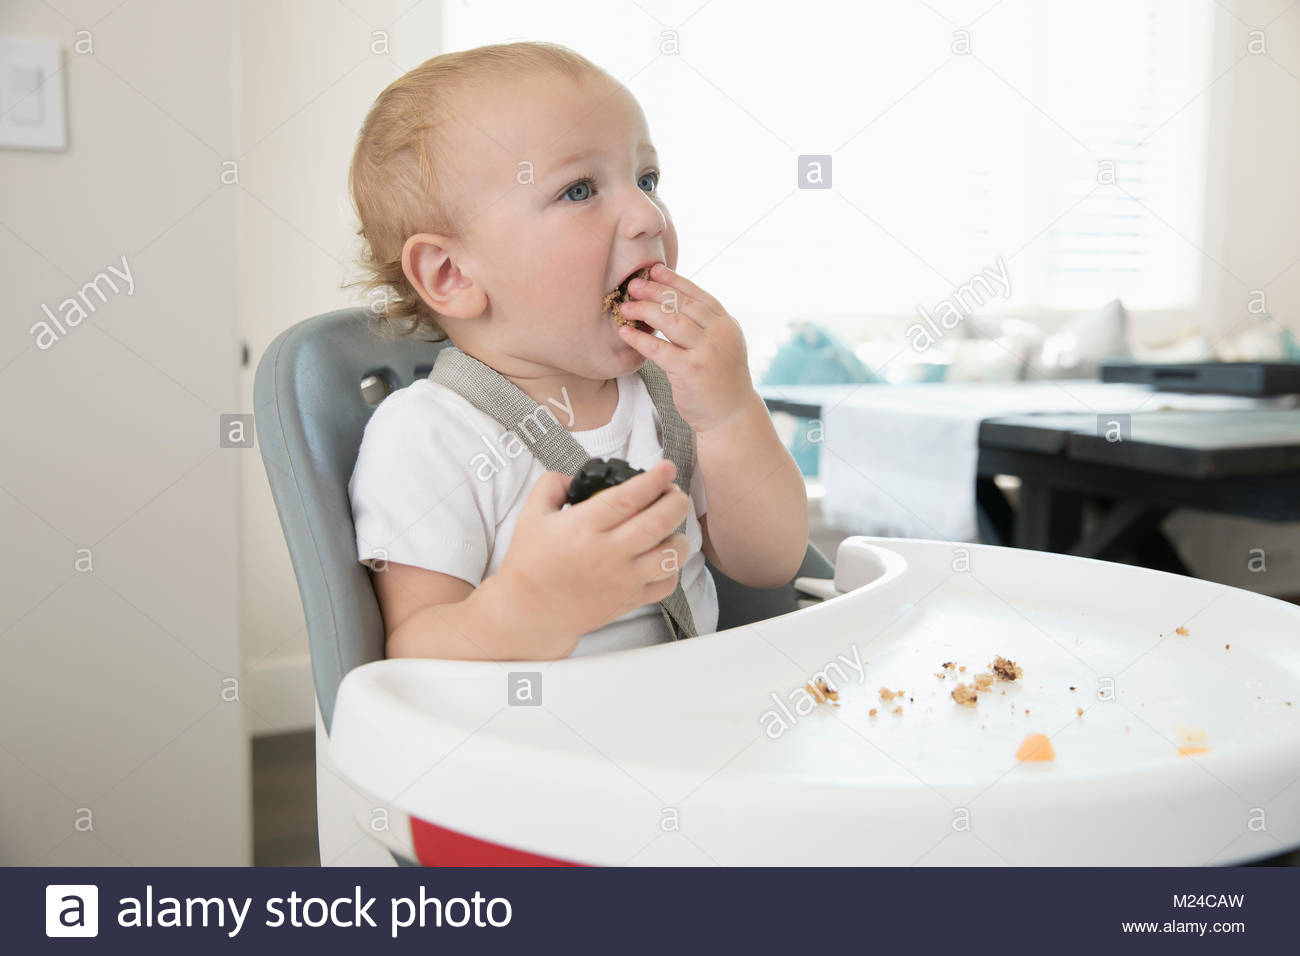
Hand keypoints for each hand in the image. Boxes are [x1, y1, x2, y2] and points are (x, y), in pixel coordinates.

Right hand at [494, 459, 690, 648]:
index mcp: (583, 527)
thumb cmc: (530, 563)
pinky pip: (667, 584)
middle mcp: (608, 553)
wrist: (529, 612)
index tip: (666, 468)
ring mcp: (623, 579)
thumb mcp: (531, 514)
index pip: (628, 498)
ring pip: (670, 555)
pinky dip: (673, 569)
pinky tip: (662, 558)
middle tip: (674, 492)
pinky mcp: (629, 600)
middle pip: (658, 522)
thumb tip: (577, 478)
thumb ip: (552, 485)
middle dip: (676, 501)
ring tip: (670, 527)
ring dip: (679, 536)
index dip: (653, 480)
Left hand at [615, 262, 757, 432]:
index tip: (656, 270)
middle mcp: (719, 334)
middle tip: (633, 284)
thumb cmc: (721, 380)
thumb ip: (705, 326)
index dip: (675, 281)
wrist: (731, 415)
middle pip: (683, 304)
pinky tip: (625, 333)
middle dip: (655, 291)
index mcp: (727, 325)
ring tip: (625, 306)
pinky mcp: (691, 370)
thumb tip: (675, 302)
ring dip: (645, 310)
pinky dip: (640, 339)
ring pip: (671, 321)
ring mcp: (706, 352)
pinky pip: (659, 349)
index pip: (698, 295)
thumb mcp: (722, 346)